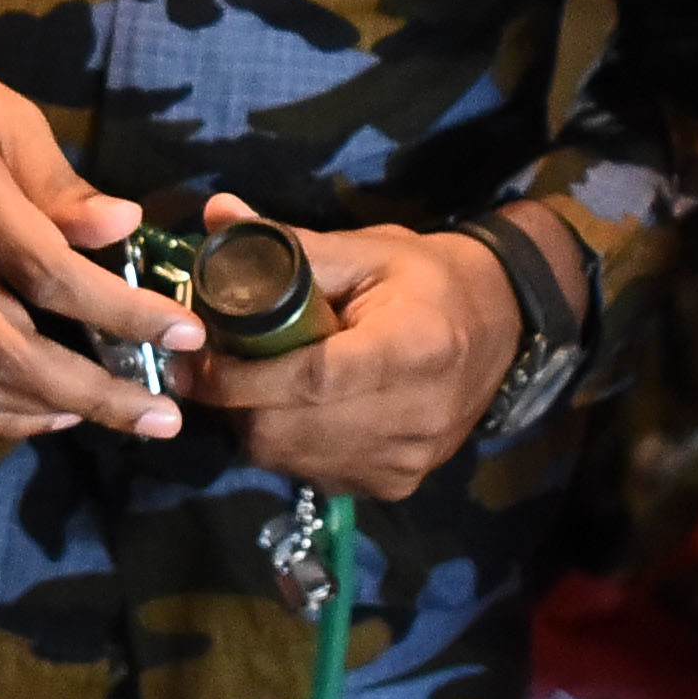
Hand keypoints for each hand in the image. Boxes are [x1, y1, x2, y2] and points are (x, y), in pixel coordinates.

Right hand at [0, 0, 190, 438]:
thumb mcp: (0, 111)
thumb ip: (59, 182)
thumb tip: (125, 227)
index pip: (47, 271)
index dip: (121, 313)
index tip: (184, 334)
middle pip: (11, 350)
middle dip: (98, 393)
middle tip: (165, 413)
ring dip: (53, 411)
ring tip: (117, 412)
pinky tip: (44, 411)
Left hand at [184, 197, 528, 501]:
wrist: (502, 325)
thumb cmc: (427, 279)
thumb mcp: (365, 250)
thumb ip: (287, 243)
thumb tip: (217, 214)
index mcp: (412, 348)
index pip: (309, 379)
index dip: (241, 377)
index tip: (195, 363)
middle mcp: (414, 416)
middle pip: (288, 430)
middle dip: (238, 404)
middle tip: (216, 371)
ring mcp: (407, 459)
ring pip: (292, 460)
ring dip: (258, 427)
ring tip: (255, 386)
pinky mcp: (397, 484)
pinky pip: (315, 474)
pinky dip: (290, 448)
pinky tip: (297, 413)